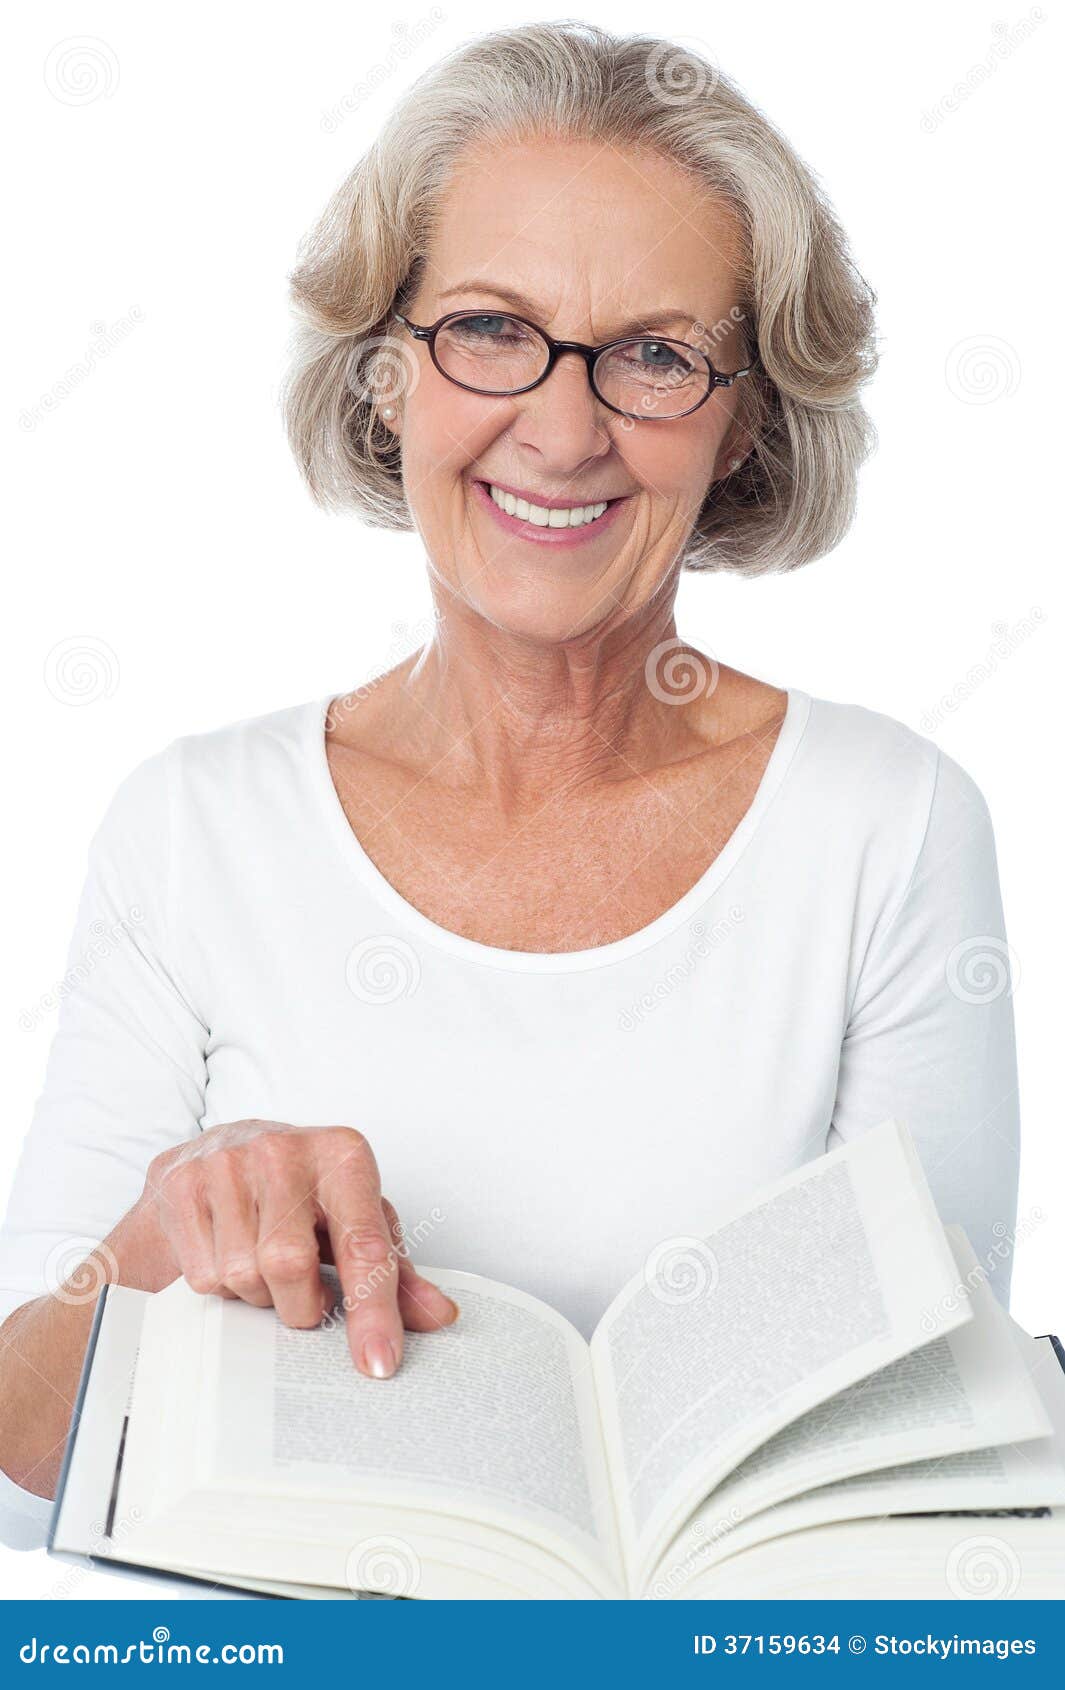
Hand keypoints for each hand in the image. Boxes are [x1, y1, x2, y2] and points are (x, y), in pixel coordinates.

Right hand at [141, 1120, 456, 1376]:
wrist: (222, 1149)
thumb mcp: (355, 1216)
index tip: (378, 1362)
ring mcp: (226, 1163)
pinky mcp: (181, 1183)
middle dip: (300, 1303)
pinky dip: (221, 1285)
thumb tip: (439, 1316)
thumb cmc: (304, 1190)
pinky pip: (202, 1275)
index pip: (363, 1244)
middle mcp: (283, 1151)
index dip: (372, 1311)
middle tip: (304, 1291)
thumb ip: (394, 1269)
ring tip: (264, 1263)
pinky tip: (228, 1249)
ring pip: (242, 1275)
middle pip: (289, 1266)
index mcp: (343, 1155)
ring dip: (258, 1294)